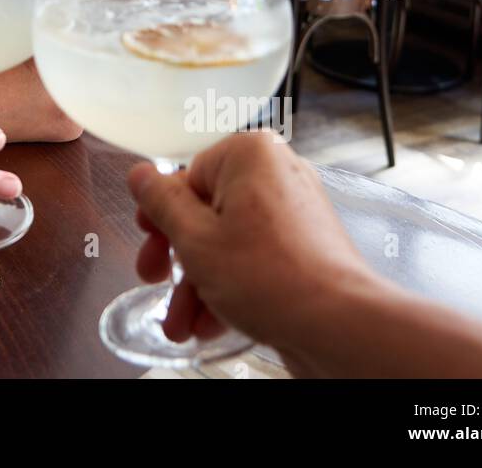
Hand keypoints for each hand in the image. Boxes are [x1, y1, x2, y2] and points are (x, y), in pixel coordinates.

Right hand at [127, 132, 381, 368]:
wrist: (339, 327)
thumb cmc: (273, 278)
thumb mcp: (193, 239)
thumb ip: (160, 203)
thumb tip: (141, 175)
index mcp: (249, 155)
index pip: (185, 176)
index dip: (162, 217)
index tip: (150, 243)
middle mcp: (276, 174)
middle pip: (206, 210)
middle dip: (178, 257)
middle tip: (156, 278)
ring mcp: (294, 211)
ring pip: (228, 240)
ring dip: (198, 282)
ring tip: (181, 322)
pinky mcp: (305, 246)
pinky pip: (255, 258)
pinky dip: (231, 286)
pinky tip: (210, 323)